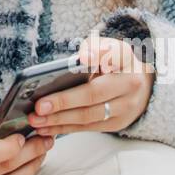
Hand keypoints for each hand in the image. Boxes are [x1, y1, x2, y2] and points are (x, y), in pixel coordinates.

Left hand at [28, 36, 154, 135]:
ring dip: (59, 120)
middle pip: (93, 94)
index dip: (99, 55)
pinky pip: (87, 127)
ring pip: (88, 116)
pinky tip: (45, 127)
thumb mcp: (105, 47)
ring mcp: (125, 107)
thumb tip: (82, 59)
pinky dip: (64, 128)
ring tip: (36, 120)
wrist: (138, 85)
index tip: (84, 58)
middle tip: (39, 106)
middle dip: (64, 101)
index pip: (115, 55)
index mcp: (126, 59)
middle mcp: (129, 85)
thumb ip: (93, 48)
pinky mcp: (116, 123)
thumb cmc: (112, 62)